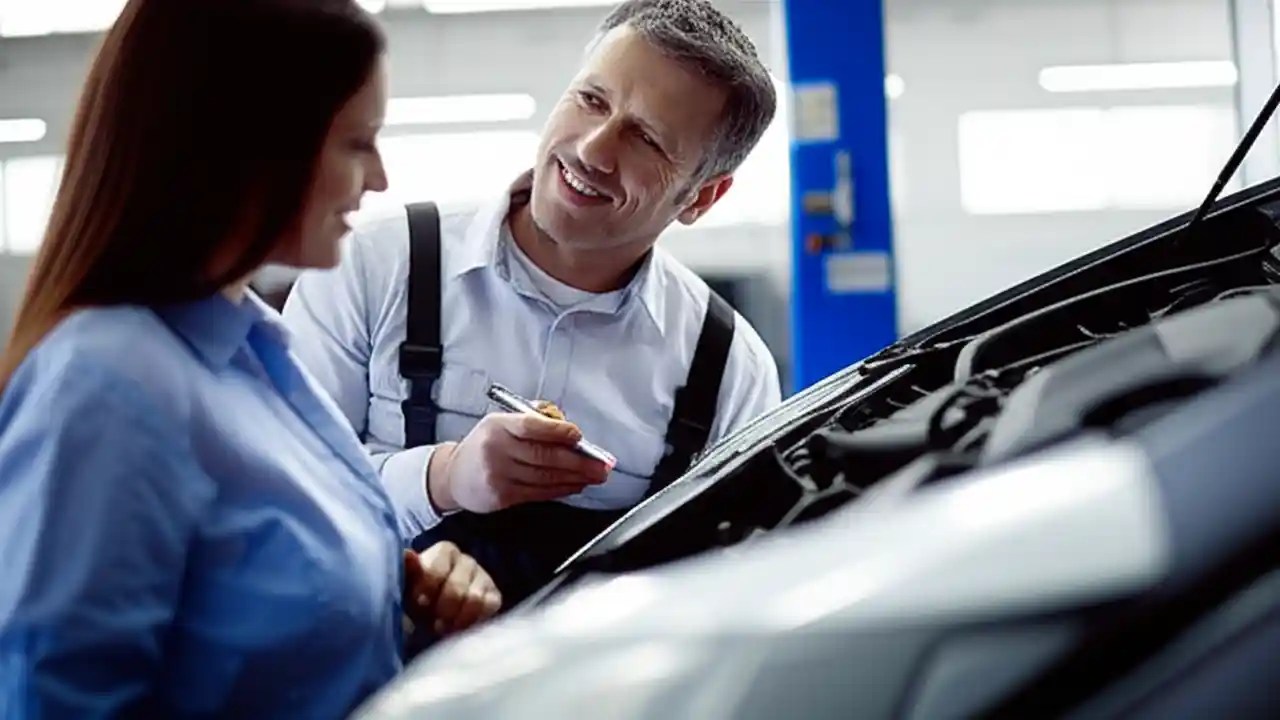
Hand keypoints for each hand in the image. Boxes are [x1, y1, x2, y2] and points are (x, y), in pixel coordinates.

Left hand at [403, 543, 501, 636]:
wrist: (433, 622)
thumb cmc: (416, 602)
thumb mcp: (404, 588)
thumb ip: (406, 571)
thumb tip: (408, 555)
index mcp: (444, 553)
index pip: (441, 562)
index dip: (429, 584)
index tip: (420, 602)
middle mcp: (466, 561)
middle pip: (457, 586)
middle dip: (443, 609)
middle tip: (434, 623)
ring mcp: (483, 578)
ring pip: (474, 599)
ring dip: (457, 619)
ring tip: (444, 628)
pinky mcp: (494, 597)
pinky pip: (489, 608)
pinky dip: (473, 622)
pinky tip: (460, 628)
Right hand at [428, 413, 609, 514]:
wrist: (453, 476)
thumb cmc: (483, 445)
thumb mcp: (499, 422)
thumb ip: (532, 418)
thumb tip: (564, 424)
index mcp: (498, 426)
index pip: (531, 426)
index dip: (557, 431)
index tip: (578, 435)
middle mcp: (497, 450)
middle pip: (544, 456)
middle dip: (578, 461)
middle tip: (600, 464)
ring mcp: (499, 476)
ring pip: (545, 478)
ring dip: (575, 478)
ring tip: (595, 475)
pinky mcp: (503, 497)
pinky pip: (539, 493)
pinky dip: (561, 489)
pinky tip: (575, 485)